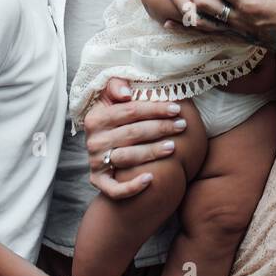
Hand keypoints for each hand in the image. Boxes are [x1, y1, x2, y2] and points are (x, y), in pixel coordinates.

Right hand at [83, 77, 186, 200]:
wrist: (101, 149)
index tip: (176, 108)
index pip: (130, 111)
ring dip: (152, 152)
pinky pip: (114, 189)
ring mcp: (95, 162)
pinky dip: (131, 186)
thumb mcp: (110, 98)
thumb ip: (116, 86)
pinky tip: (150, 179)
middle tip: (182, 125)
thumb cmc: (113, 118)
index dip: (155, 109)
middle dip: (160, 128)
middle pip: (133, 133)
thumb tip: (126, 93)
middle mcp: (94, 140)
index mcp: (96, 117)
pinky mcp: (99, 181)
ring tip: (173, 146)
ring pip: (128, 158)